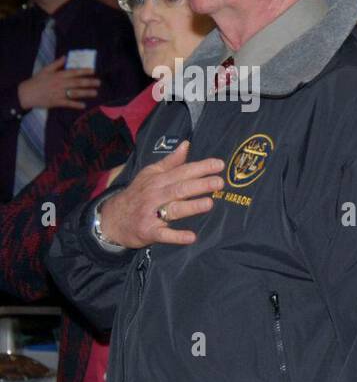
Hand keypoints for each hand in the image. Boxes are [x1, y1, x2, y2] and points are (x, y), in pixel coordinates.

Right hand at [17, 56, 99, 110]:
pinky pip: (67, 103)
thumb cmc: (36, 81)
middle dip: (88, 82)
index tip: (93, 71)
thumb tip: (65, 57)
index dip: (84, 71)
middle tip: (99, 82)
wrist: (25, 94)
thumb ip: (56, 64)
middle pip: (76, 82)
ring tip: (95, 93)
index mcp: (57, 75)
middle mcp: (59, 84)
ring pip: (74, 93)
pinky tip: (83, 105)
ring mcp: (58, 93)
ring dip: (85, 93)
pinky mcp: (55, 102)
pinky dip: (75, 104)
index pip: (73, 72)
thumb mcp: (45, 70)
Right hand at [98, 140, 224, 248]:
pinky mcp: (149, 231)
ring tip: (209, 203)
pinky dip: (177, 236)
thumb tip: (187, 144)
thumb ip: (171, 161)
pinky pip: (164, 234)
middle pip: (180, 188)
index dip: (201, 168)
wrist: (112, 218)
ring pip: (173, 209)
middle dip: (200, 185)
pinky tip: (191, 237)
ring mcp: (151, 214)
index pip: (182, 171)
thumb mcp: (150, 174)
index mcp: (158, 180)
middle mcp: (155, 195)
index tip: (219, 165)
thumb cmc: (138, 194)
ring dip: (191, 206)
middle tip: (219, 183)